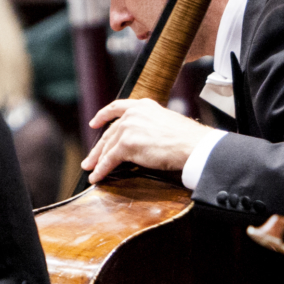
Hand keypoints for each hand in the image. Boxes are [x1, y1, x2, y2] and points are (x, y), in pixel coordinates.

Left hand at [82, 98, 212, 181]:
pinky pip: (109, 160)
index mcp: (144, 106)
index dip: (103, 115)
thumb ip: (150, 126)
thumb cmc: (187, 138)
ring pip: (108, 147)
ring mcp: (129, 128)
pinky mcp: (127, 144)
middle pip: (110, 133)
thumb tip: (142, 139)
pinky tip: (97, 177)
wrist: (193, 145)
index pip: (117, 108)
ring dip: (98, 161)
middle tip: (90, 159)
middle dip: (98, 148)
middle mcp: (133, 114)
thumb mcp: (166, 122)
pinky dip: (102, 170)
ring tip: (91, 170)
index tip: (94, 123)